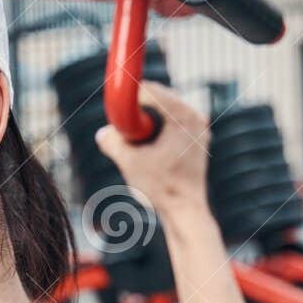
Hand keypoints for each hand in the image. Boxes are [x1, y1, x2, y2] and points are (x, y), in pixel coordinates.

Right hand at [92, 81, 211, 220]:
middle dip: (138, 110)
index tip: (115, 111)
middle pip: (159, 98)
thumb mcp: (130, 163)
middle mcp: (195, 117)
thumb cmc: (163, 188)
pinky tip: (150, 149)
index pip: (150, 91)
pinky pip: (172, 123)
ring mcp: (199, 128)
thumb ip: (113, 143)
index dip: (128, 98)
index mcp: (183, 117)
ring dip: (148, 121)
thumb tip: (103, 132)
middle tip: (124, 130)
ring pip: (165, 111)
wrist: (186, 211)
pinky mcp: (197, 139)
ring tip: (138, 145)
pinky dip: (158, 130)